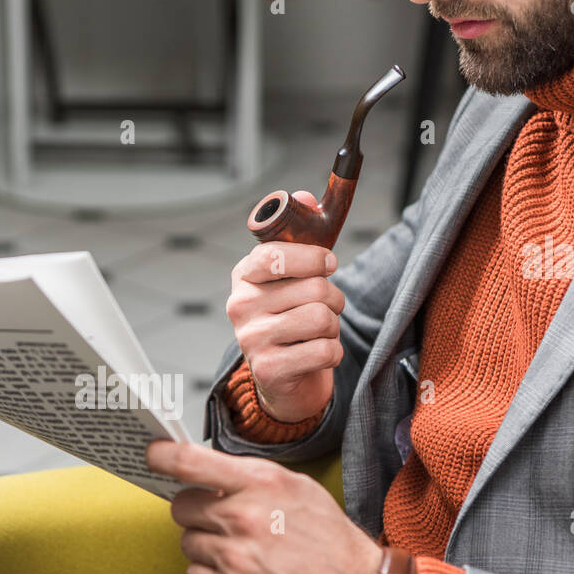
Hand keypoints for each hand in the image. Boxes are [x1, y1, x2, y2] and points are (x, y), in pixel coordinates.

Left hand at [146, 439, 382, 573]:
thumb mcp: (299, 490)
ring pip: (188, 543)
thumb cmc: (332, 543)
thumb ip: (251, 479)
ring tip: (245, 555)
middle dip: (197, 513)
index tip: (153, 455)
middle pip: (181, 506)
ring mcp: (235, 560)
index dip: (162, 456)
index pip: (189, 462)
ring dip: (208, 548)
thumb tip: (207, 472)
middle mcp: (244, 519)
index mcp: (262, 484)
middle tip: (225, 523)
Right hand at [227, 193, 345, 423]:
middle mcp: (240, 306)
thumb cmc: (290, 318)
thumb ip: (300, 238)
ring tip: (321, 331)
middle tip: (328, 307)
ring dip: (333, 326)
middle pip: (313, 289)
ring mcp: (251, 340)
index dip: (312, 257)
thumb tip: (304, 196)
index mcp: (243, 277)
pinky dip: (332, 353)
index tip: (329, 264)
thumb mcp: (292, 277)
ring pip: (321, 318)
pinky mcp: (269, 370)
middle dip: (333, 298)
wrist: (282, 378)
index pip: (274, 255)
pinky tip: (316, 354)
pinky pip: (324, 351)